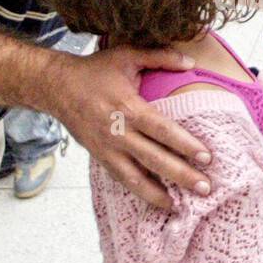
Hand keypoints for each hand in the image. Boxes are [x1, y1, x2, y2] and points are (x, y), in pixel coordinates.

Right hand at [51, 45, 212, 210]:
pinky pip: (122, 180)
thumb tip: (191, 62)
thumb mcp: (126, 55)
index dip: (184, 144)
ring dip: (159, 195)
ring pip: (135, 179)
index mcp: (128, 108)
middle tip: (205, 189)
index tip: (206, 157)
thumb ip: (160, 56)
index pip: (161, 130)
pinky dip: (141, 193)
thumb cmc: (94, 71)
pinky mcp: (100, 158)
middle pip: (153, 159)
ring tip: (182, 207)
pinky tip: (158, 202)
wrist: (56, 87)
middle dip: (181, 176)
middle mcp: (118, 133)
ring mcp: (107, 149)